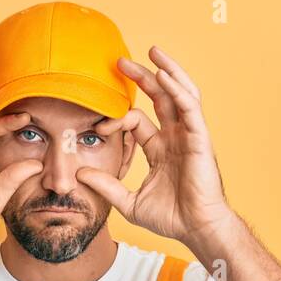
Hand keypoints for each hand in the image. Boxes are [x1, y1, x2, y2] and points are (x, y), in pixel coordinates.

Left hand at [75, 46, 235, 246]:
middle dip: (142, 77)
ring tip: (152, 50)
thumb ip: (106, 186)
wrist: (197, 230)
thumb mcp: (129, 202)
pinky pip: (189, 107)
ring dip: (166, 70)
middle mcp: (175, 137)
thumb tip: (80, 173)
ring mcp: (189, 135)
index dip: (117, 119)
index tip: (99, 127)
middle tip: (120, 61)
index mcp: (160, 149)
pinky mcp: (200, 138)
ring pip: (179, 93)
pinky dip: (177, 89)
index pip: (137, 121)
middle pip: (159, 97)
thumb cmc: (171, 219)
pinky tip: (163, 75)